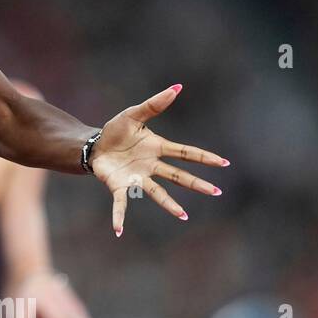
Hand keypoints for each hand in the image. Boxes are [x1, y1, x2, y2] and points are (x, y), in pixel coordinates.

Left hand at [90, 83, 227, 235]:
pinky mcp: (119, 186)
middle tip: (217, 192)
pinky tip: (119, 230)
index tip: (224, 163)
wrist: (94, 145)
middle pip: (177, 176)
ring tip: (183, 215)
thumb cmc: (116, 132)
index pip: (185, 153)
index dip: (204, 157)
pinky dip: (119, 217)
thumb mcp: (133, 114)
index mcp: (157, 148)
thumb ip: (154, 104)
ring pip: (157, 192)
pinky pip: (121, 203)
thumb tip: (177, 87)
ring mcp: (136, 178)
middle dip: (196, 183)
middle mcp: (151, 166)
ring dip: (169, 204)